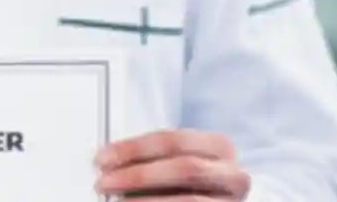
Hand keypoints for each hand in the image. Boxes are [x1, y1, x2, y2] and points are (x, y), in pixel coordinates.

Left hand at [94, 129, 249, 200]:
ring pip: (187, 200)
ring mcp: (232, 201)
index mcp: (219, 146)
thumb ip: (148, 159)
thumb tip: (107, 162)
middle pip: (184, 169)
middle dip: (139, 175)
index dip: (135, 148)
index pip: (174, 140)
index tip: (103, 157)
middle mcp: (233, 174)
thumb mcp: (171, 162)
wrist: (207, 197)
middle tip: (104, 182)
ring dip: (145, 201)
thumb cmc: (185, 181)